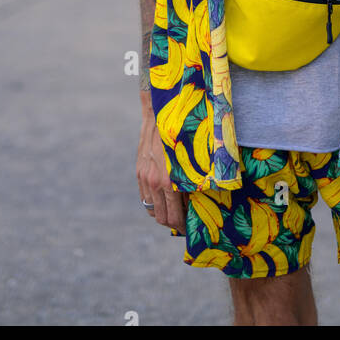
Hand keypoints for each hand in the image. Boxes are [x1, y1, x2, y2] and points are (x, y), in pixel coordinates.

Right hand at [136, 93, 185, 234]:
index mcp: (169, 182)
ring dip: (163, 212)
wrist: (160, 112)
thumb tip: (200, 199)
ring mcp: (144, 177)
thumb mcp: (193, 158)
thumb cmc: (184, 134)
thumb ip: (194, 180)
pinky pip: (145, 196)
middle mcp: (154, 182)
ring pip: (151, 208)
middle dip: (173, 223)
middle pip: (161, 217)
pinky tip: (164, 198)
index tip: (190, 226)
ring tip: (175, 210)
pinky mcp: (139, 170)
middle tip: (184, 222)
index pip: (173, 217)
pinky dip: (154, 201)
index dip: (182, 226)